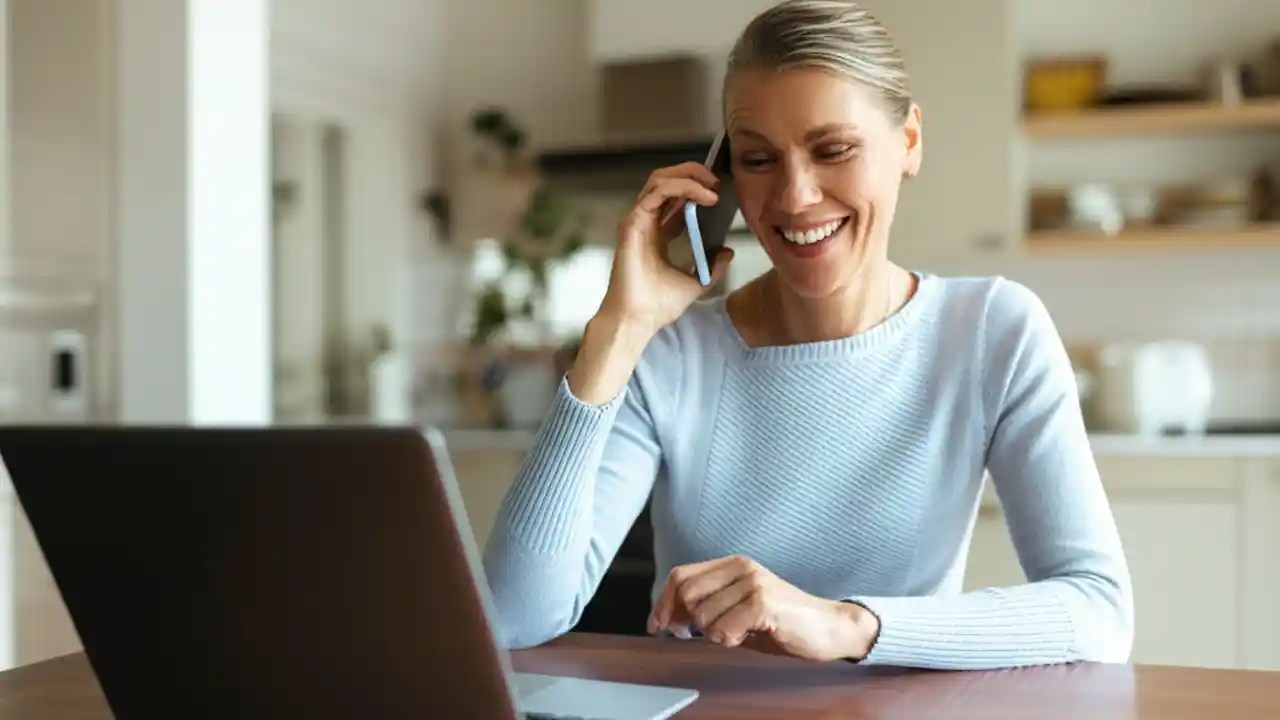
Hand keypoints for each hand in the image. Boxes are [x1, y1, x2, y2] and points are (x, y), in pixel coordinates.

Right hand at [597, 162, 734, 335]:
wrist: (639, 320)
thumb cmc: (658, 306)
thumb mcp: (697, 283)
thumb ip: (712, 266)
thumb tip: (728, 251)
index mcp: (658, 232)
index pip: (675, 196)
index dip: (697, 186)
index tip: (721, 192)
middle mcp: (647, 222)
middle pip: (667, 180)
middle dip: (695, 173)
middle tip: (719, 181)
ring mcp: (638, 220)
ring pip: (661, 179)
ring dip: (690, 175)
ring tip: (714, 185)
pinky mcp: (633, 222)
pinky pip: (658, 191)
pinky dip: (683, 187)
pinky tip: (705, 196)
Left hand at [647, 555, 879, 662]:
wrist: (830, 628)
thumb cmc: (784, 622)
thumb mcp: (740, 608)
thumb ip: (709, 606)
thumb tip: (669, 618)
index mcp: (733, 565)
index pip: (681, 576)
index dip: (663, 603)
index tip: (656, 626)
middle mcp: (741, 567)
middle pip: (687, 593)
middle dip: (686, 622)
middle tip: (701, 635)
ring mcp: (753, 583)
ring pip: (703, 616)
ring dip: (714, 635)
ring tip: (740, 633)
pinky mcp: (763, 603)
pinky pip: (723, 630)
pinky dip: (730, 641)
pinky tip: (749, 636)